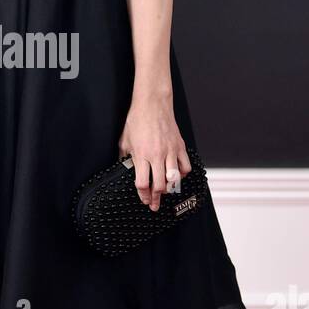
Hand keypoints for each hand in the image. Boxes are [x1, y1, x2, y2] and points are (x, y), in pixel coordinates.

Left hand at [118, 96, 190, 211]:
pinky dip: (183, 174)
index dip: (143, 195)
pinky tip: (177, 175)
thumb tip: (123, 167)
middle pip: (159, 185)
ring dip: (169, 189)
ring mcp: (170, 151)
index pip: (142, 183)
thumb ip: (124, 156)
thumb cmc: (138, 119)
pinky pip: (185, 166)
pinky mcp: (179, 146)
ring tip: (165, 192)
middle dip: (156, 198)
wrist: (153, 104)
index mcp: (142, 154)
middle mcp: (157, 155)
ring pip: (174, 179)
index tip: (143, 199)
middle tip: (154, 204)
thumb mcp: (125, 140)